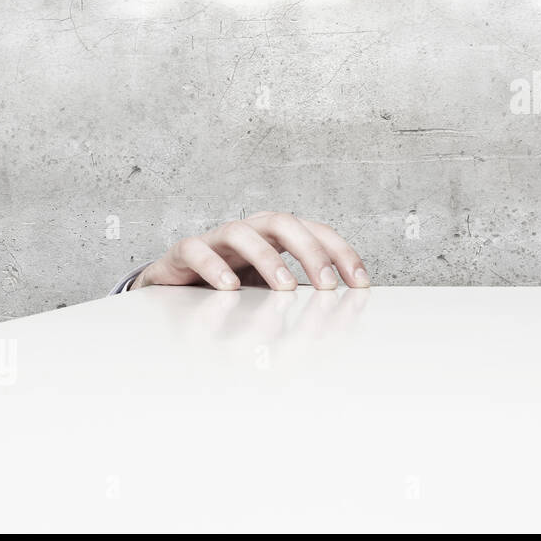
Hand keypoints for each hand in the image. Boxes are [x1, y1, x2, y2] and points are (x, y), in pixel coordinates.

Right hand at [130, 212, 369, 291]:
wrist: (178, 286)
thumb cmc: (233, 286)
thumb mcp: (272, 291)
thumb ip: (300, 296)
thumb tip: (340, 317)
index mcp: (277, 235)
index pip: (317, 231)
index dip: (342, 253)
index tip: (361, 283)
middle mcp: (250, 230)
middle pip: (284, 223)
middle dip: (310, 252)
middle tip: (327, 285)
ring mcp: (216, 239)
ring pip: (240, 231)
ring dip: (266, 258)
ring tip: (285, 287)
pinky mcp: (184, 253)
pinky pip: (196, 250)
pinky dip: (213, 266)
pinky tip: (229, 287)